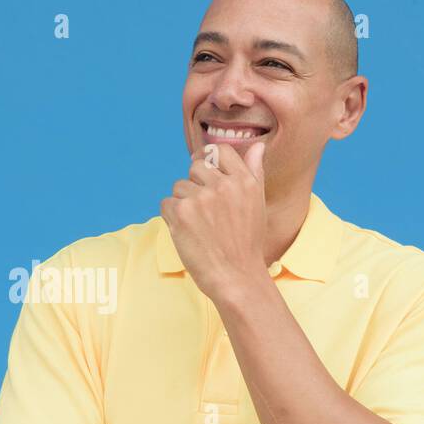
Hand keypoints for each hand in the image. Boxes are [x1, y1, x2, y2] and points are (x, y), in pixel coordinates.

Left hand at [159, 140, 268, 301]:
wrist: (236, 277)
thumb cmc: (246, 243)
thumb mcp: (257, 204)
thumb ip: (255, 172)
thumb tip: (256, 145)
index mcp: (244, 181)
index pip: (219, 150)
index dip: (208, 159)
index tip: (205, 175)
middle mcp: (223, 185)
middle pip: (195, 166)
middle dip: (195, 185)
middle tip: (205, 212)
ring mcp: (201, 198)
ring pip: (179, 186)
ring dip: (183, 203)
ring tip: (199, 226)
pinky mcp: (181, 213)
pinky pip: (166, 204)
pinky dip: (171, 218)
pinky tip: (187, 233)